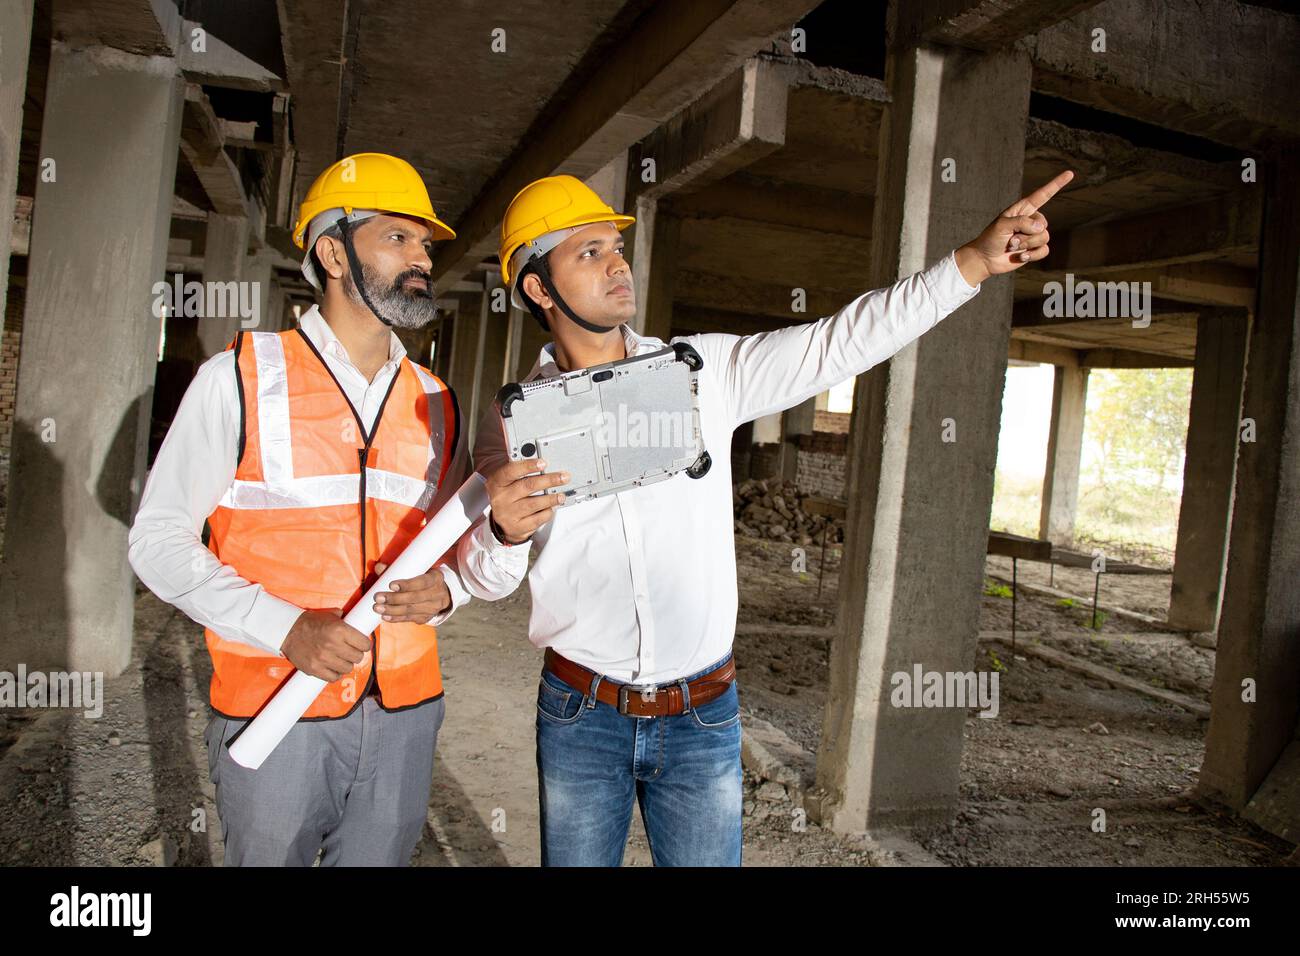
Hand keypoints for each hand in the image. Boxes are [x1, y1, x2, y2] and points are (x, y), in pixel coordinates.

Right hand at [281, 609, 370, 681]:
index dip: (365, 644)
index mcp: (340, 630)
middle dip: (356, 654)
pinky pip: (334, 677)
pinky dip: (335, 673)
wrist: (288, 631)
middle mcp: (333, 645)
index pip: (365, 644)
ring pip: (348, 668)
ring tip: (341, 658)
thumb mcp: (330, 616)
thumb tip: (359, 621)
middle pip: (358, 657)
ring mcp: (323, 659)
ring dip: (346, 664)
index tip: (362, 644)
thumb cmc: (311, 622)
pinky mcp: (314, 669)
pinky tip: (333, 667)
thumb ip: (346, 620)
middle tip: (350, 651)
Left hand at [370, 561, 451, 622]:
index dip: (407, 585)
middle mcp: (436, 594)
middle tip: (378, 598)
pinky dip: (396, 618)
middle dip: (394, 599)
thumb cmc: (424, 579)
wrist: (441, 594)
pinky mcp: (425, 617)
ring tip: (377, 608)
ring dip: (391, 610)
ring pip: (410, 610)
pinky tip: (385, 616)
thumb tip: (379, 567)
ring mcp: (432, 608)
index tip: (391, 585)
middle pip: (414, 598)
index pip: (422, 582)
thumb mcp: (418, 570)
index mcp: (435, 578)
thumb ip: (399, 569)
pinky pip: (409, 619)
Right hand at [484, 457, 568, 543]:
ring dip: (551, 498)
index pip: (510, 471)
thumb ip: (520, 470)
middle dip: (548, 480)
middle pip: (527, 486)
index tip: (543, 463)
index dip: (528, 466)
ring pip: (534, 504)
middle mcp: (500, 499)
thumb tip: (541, 462)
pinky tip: (552, 507)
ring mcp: (507, 514)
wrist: (501, 521)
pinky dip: (547, 512)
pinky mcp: (517, 528)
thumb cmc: (508, 496)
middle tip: (563, 477)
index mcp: (496, 483)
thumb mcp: (507, 481)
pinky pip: (537, 519)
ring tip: (561, 495)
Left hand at [956, 169, 1073, 284]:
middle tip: (1010, 239)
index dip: (1056, 184)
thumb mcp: (1002, 225)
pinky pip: (1044, 250)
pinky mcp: (1035, 249)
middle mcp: (1031, 220)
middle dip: (1026, 234)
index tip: (1070, 174)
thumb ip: (1021, 222)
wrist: (985, 259)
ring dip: (1026, 244)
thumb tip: (1041, 227)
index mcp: (1023, 209)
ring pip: (1044, 237)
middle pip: (1043, 224)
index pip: (1043, 195)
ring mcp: (1033, 235)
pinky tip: (1020, 257)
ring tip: (1012, 247)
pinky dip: (1033, 255)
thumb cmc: (990, 239)